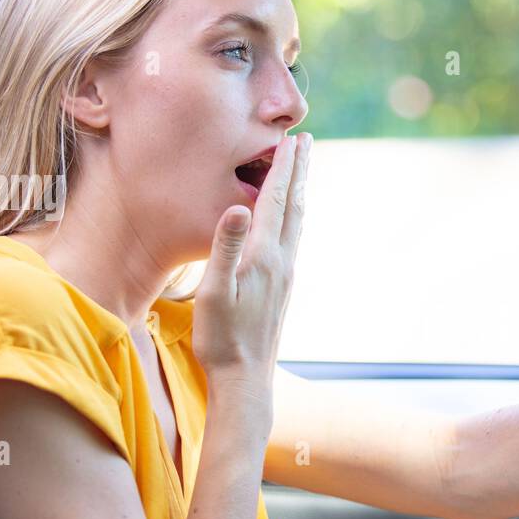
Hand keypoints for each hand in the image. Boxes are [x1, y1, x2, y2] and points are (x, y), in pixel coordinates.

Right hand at [192, 132, 311, 397]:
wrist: (246, 379)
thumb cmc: (222, 337)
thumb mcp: (212, 292)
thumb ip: (224, 247)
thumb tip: (236, 207)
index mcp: (264, 256)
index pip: (275, 200)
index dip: (283, 168)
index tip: (292, 139)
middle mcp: (282, 261)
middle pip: (294, 205)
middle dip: (299, 171)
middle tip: (306, 141)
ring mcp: (286, 275)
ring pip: (297, 222)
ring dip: (300, 192)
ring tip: (302, 170)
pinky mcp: (284, 288)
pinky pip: (293, 240)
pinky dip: (294, 217)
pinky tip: (291, 219)